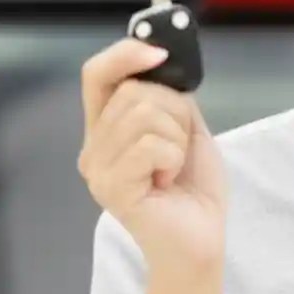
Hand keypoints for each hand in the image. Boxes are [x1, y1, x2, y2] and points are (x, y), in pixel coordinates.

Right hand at [79, 39, 227, 273]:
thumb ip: (170, 96)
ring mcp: (97, 169)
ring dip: (176, 138)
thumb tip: (162, 60)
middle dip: (174, 111)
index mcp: (106, 129)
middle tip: (179, 146)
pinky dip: (173, 159)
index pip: (96, 74)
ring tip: (173, 167)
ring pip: (144, 114)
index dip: (124, 54)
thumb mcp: (186, 128)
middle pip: (133, 91)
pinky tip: (168, 181)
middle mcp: (92, 147)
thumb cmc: (194, 189)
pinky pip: (150, 146)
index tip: (160, 53)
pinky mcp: (111, 188)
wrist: (200, 240)